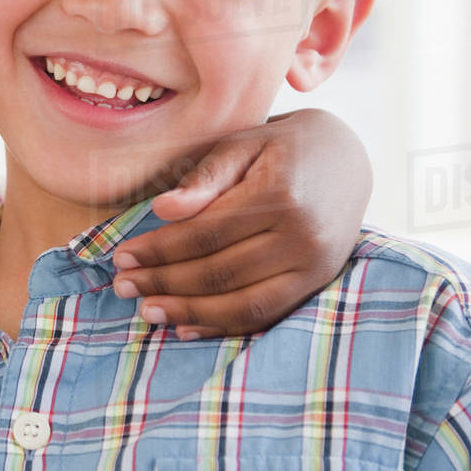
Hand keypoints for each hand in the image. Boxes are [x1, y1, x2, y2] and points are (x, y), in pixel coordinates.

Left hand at [111, 109, 370, 339]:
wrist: (348, 157)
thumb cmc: (282, 147)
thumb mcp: (243, 143)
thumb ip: (206, 176)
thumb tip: (163, 210)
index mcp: (280, 195)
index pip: (205, 234)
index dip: (159, 250)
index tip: (121, 256)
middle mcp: (303, 236)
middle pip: (220, 272)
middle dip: (164, 283)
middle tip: (123, 286)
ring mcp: (316, 266)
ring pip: (242, 304)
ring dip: (188, 312)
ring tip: (147, 311)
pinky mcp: (319, 284)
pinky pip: (267, 316)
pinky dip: (223, 326)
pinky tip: (185, 328)